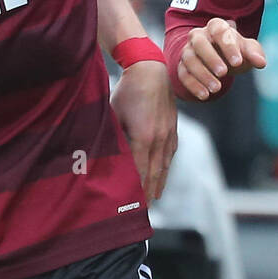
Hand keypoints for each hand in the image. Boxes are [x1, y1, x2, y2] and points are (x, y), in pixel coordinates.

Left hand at [110, 60, 177, 200]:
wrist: (150, 69)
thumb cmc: (126, 91)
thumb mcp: (113, 115)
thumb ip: (112, 138)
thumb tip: (104, 157)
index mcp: (144, 137)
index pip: (140, 171)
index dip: (137, 189)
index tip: (133, 205)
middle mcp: (159, 138)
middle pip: (155, 172)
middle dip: (150, 191)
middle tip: (145, 209)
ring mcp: (169, 132)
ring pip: (165, 163)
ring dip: (160, 181)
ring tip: (155, 195)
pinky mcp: (173, 126)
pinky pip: (171, 151)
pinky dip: (166, 165)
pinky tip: (163, 171)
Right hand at [175, 17, 266, 100]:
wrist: (221, 61)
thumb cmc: (235, 52)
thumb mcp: (247, 50)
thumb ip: (254, 53)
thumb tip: (261, 62)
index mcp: (216, 26)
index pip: (219, 30)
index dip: (228, 45)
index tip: (238, 62)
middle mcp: (198, 36)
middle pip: (200, 43)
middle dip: (211, 58)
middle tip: (224, 73)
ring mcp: (188, 51)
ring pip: (190, 60)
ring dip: (202, 74)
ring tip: (216, 88)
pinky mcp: (182, 66)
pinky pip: (183, 75)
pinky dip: (193, 85)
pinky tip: (205, 95)